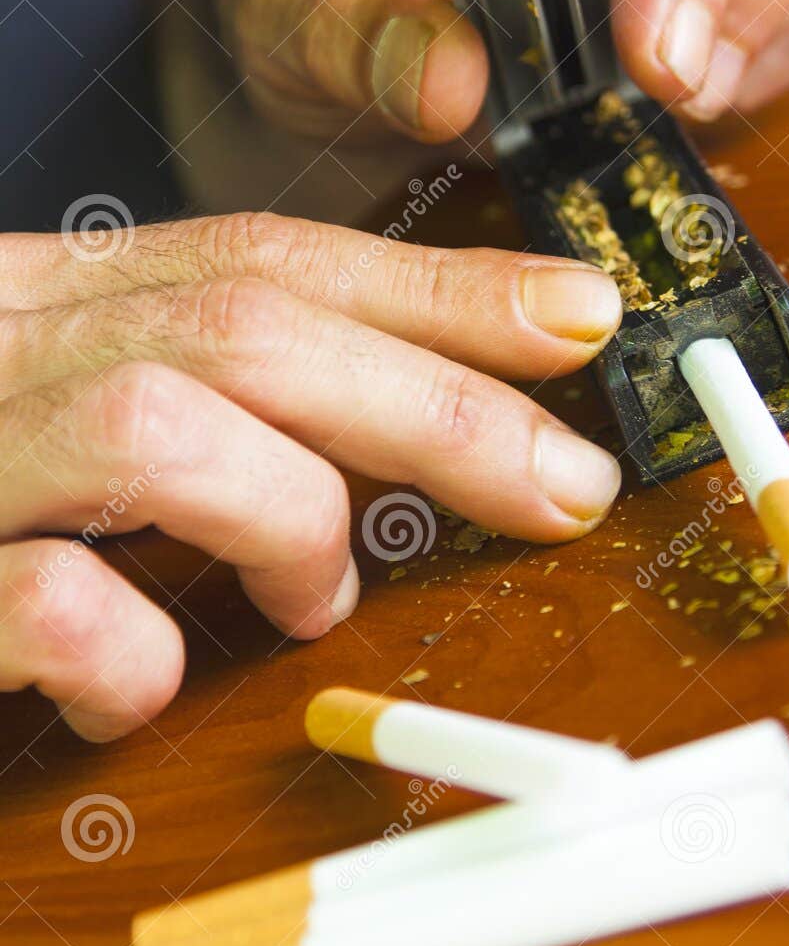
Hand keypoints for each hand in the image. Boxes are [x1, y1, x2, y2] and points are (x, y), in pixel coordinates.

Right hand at [0, 214, 621, 741]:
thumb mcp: (48, 412)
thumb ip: (192, 402)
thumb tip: (388, 434)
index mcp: (40, 302)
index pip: (263, 261)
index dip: (439, 290)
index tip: (579, 317)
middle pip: (250, 332)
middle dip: (440, 407)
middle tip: (565, 484)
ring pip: (158, 430)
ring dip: (291, 516)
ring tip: (316, 598)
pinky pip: (54, 604)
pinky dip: (135, 651)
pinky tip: (145, 684)